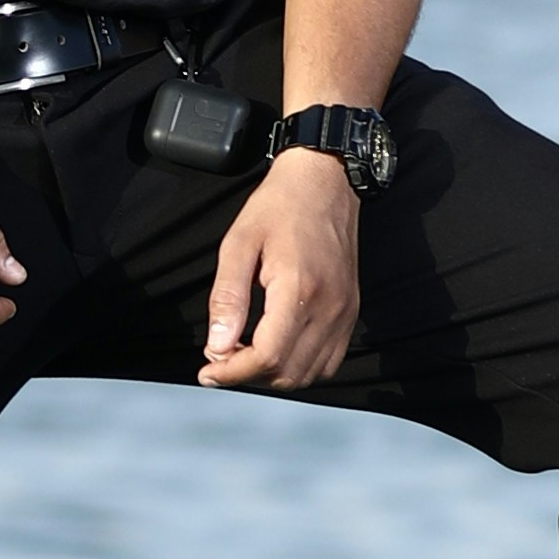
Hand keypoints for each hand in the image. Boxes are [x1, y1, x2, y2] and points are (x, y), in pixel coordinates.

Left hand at [200, 155, 359, 390]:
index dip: (232, 373)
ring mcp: (344, 313)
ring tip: (245, 353)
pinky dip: (299, 367)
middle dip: (248, 375)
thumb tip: (218, 346)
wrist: (324, 183)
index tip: (208, 371)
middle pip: (287, 374)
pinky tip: (276, 348)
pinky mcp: (350, 313)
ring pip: (309, 375)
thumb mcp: (239, 243)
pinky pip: (327, 362)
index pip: (267, 357)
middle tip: (221, 358)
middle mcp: (328, 308)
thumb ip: (227, 297)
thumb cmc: (280, 207)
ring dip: (273, 375)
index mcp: (299, 290)